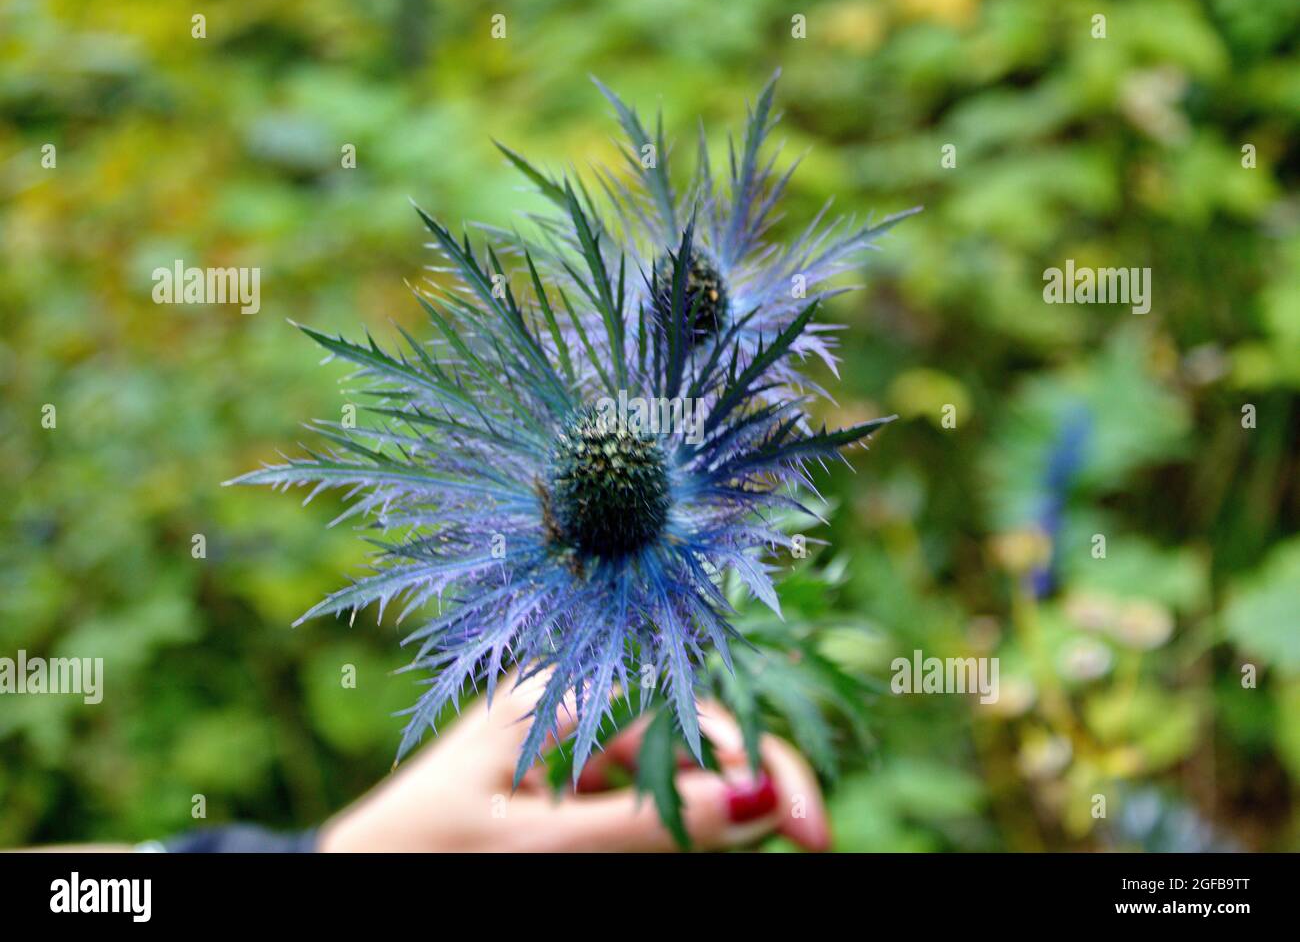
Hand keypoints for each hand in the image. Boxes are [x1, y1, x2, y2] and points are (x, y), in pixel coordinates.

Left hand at [318, 670, 830, 851]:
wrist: (348, 882)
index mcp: (564, 693)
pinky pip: (642, 805)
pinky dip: (669, 832)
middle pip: (697, 741)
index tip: (807, 826)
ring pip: (678, 779)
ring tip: (742, 844)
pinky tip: (687, 845)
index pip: (692, 710)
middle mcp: (578, 708)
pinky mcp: (570, 792)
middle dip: (748, 795)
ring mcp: (574, 751)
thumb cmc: (418, 855)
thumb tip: (757, 801)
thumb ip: (646, 826)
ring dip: (710, 820)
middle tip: (807, 846)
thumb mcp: (533, 847)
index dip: (761, 761)